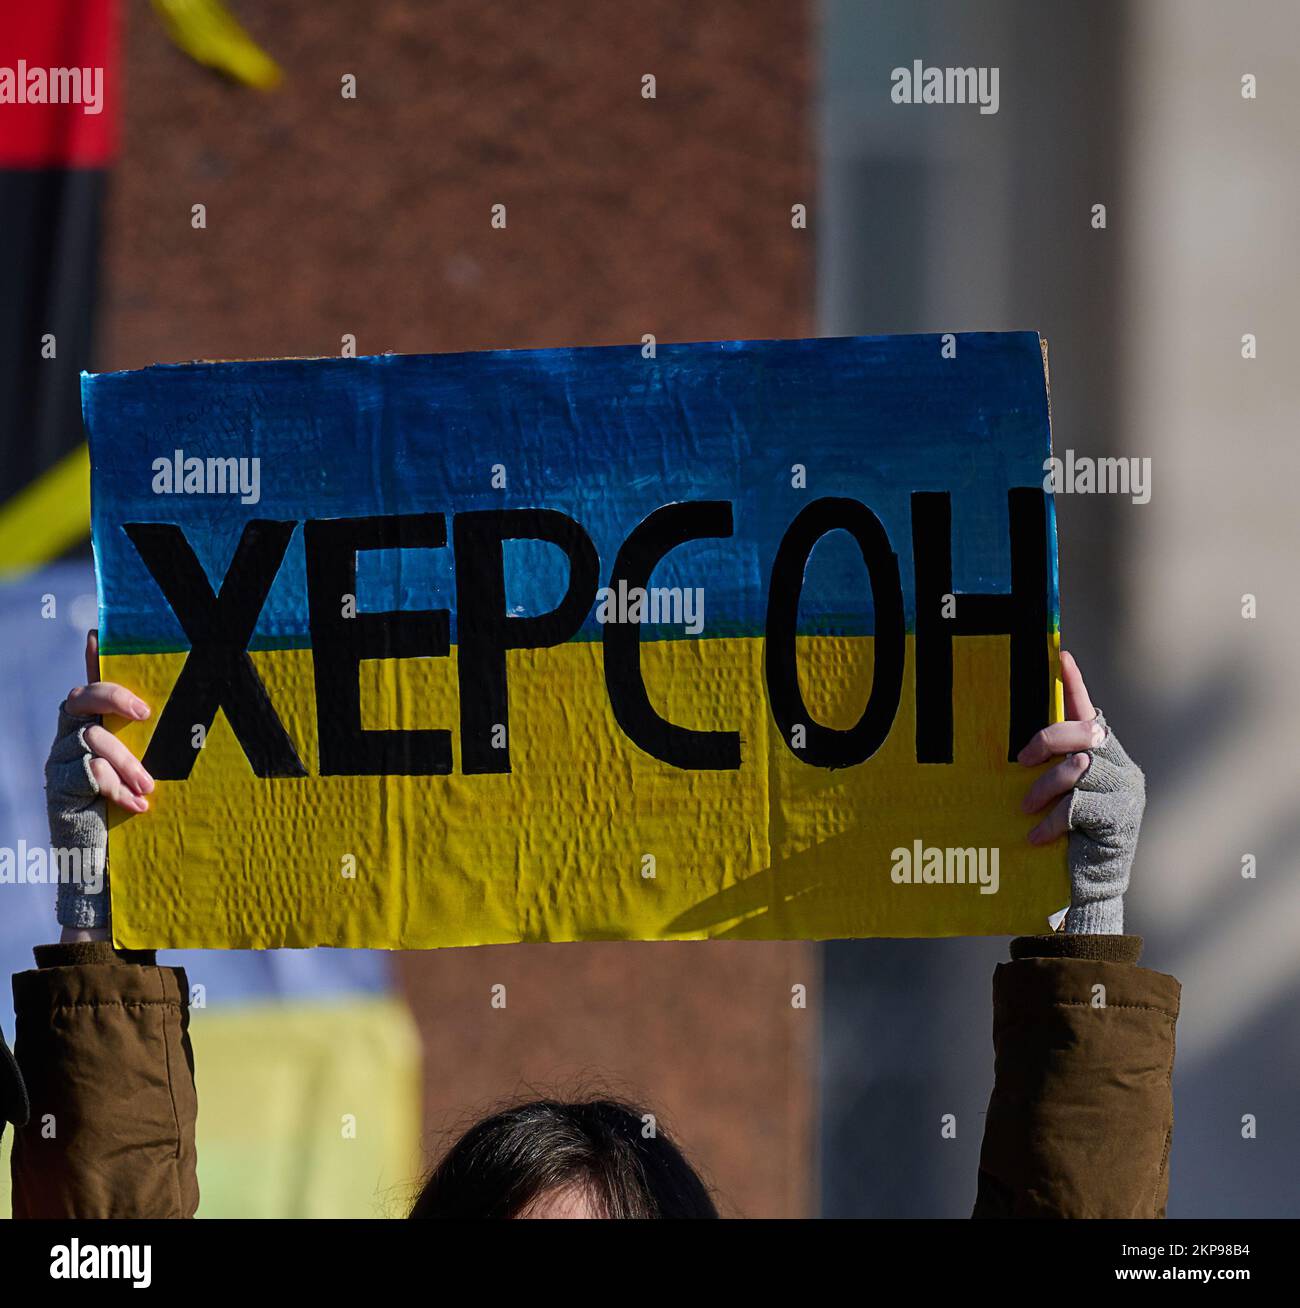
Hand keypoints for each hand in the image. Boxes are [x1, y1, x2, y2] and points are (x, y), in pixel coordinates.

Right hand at [46, 631, 153, 936]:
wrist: (112, 866)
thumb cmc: (141, 812)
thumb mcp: (157, 769)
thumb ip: (162, 741)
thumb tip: (204, 712)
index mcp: (98, 725)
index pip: (93, 683)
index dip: (94, 657)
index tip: (100, 634)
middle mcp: (73, 737)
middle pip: (81, 697)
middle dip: (114, 699)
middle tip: (146, 714)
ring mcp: (62, 762)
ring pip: (90, 739)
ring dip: (127, 762)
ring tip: (149, 788)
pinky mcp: (59, 789)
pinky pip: (86, 773)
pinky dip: (116, 788)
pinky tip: (137, 806)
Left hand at [1017, 649, 1145, 933]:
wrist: (1091, 886)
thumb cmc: (1067, 836)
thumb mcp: (1057, 794)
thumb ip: (1052, 767)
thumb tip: (1018, 748)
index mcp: (1106, 755)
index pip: (1089, 712)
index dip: (1075, 684)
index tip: (1059, 656)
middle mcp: (1120, 766)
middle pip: (1084, 732)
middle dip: (1047, 740)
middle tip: (1020, 761)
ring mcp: (1125, 791)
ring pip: (1078, 769)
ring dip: (1044, 789)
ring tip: (1026, 809)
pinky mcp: (1119, 818)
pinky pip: (1077, 806)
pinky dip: (1052, 821)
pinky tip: (1037, 836)